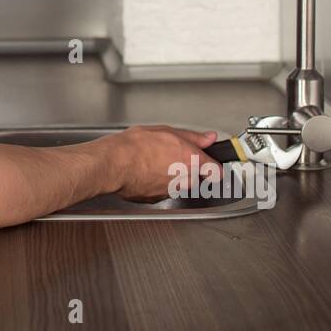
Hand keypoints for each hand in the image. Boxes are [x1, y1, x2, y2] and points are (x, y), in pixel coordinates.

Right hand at [107, 125, 222, 201]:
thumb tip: (208, 138)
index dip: (214, 167)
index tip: (211, 164)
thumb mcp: (166, 131)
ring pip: (179, 184)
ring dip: (172, 176)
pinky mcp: (157, 199)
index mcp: (191, 160)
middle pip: (196, 177)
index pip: (216, 170)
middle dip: (188, 168)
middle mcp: (185, 179)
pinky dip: (157, 183)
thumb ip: (192, 137)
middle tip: (171, 156)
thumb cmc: (136, 147)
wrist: (114, 165)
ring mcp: (172, 191)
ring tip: (154, 163)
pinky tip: (145, 172)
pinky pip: (163, 190)